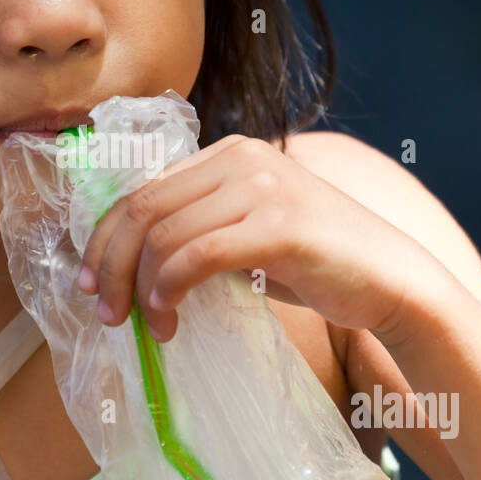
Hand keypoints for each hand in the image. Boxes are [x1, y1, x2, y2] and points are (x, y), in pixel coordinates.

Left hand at [76, 134, 430, 343]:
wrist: (392, 280)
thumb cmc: (316, 264)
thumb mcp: (246, 233)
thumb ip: (198, 230)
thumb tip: (129, 264)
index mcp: (227, 152)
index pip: (141, 190)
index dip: (103, 238)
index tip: (89, 282)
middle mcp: (241, 157)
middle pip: (142, 209)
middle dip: (110, 265)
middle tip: (105, 312)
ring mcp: (261, 187)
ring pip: (164, 234)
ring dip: (141, 288)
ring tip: (149, 326)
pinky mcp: (278, 226)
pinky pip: (197, 255)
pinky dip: (169, 289)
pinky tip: (169, 316)